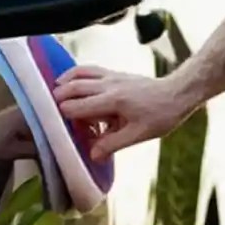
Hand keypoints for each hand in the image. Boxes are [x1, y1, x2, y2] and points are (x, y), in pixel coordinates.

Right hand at [53, 65, 194, 160]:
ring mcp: (111, 76)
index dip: (63, 116)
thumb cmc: (161, 115)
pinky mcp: (115, 73)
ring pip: (79, 73)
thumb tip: (91, 154)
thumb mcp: (138, 135)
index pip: (77, 106)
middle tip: (47, 109)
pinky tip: (72, 82)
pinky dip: (76, 74)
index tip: (54, 125)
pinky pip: (89, 70)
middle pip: (73, 86)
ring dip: (64, 82)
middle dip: (58, 97)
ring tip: (54, 91)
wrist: (177, 93)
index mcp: (112, 102)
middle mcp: (108, 85)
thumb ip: (112, 144)